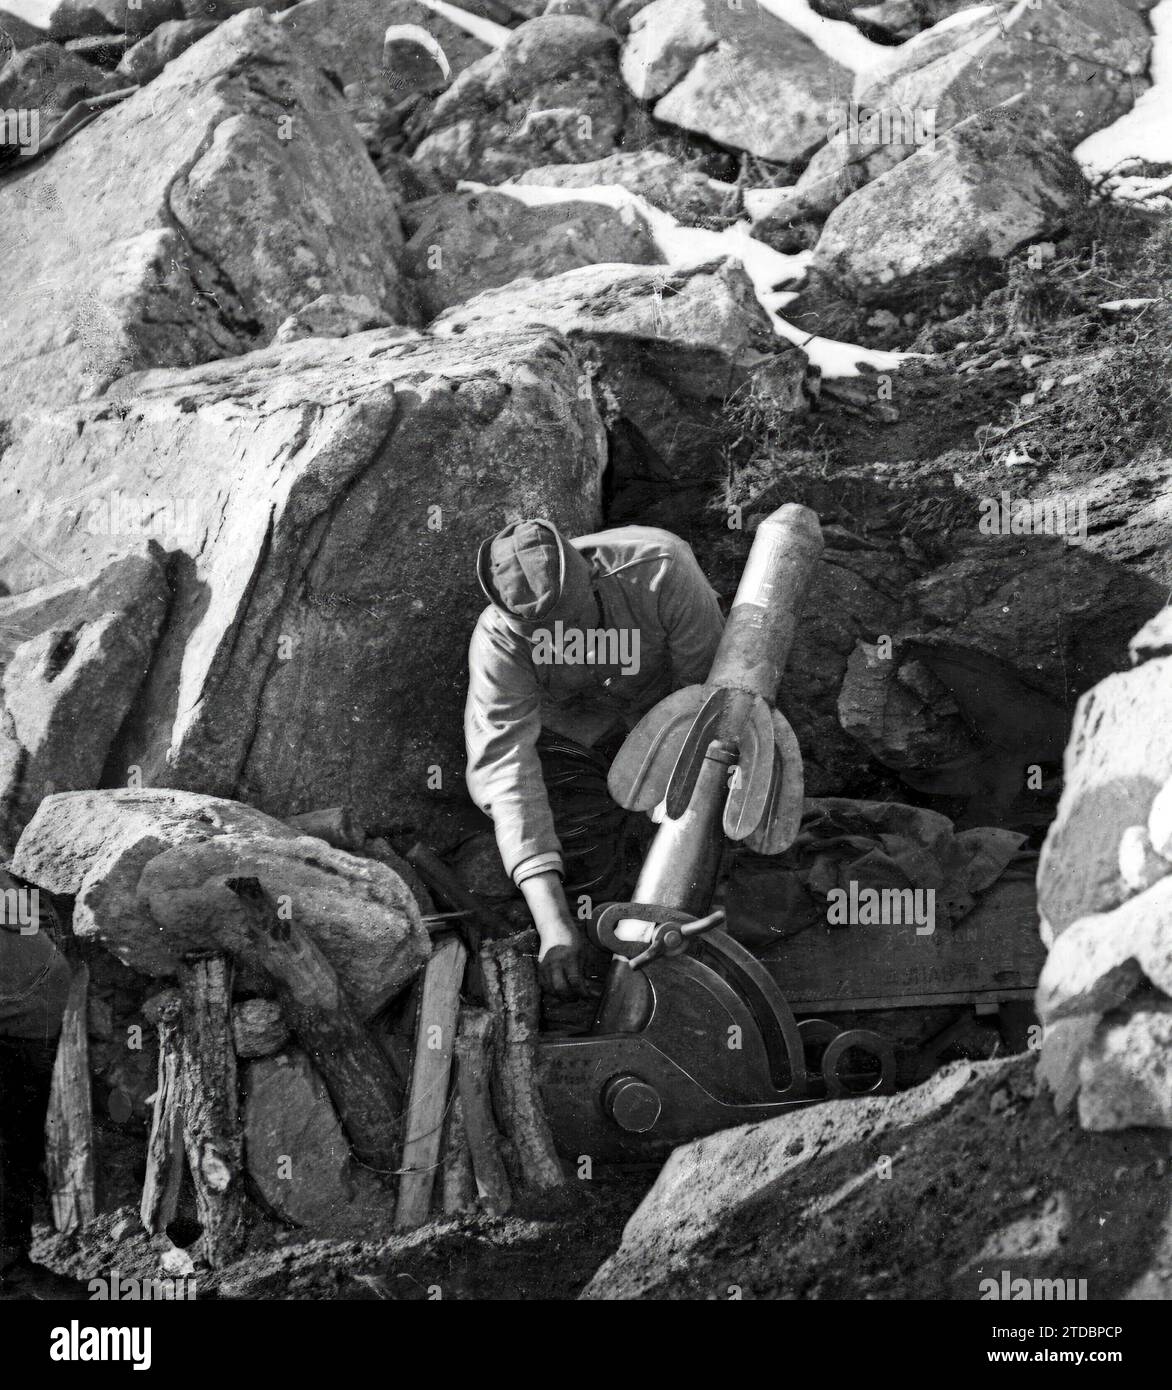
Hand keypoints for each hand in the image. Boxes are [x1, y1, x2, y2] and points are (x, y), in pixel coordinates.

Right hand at [519, 869, 598, 1000]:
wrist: (554, 928)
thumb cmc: (571, 940)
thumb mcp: (582, 953)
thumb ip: (582, 971)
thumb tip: (587, 988)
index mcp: (569, 958)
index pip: (575, 982)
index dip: (583, 993)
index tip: (589, 996)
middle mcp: (555, 963)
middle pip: (561, 989)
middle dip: (571, 997)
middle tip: (578, 997)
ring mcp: (545, 966)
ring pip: (551, 989)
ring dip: (561, 996)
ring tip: (570, 995)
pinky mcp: (540, 968)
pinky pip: (544, 986)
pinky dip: (552, 991)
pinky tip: (559, 990)